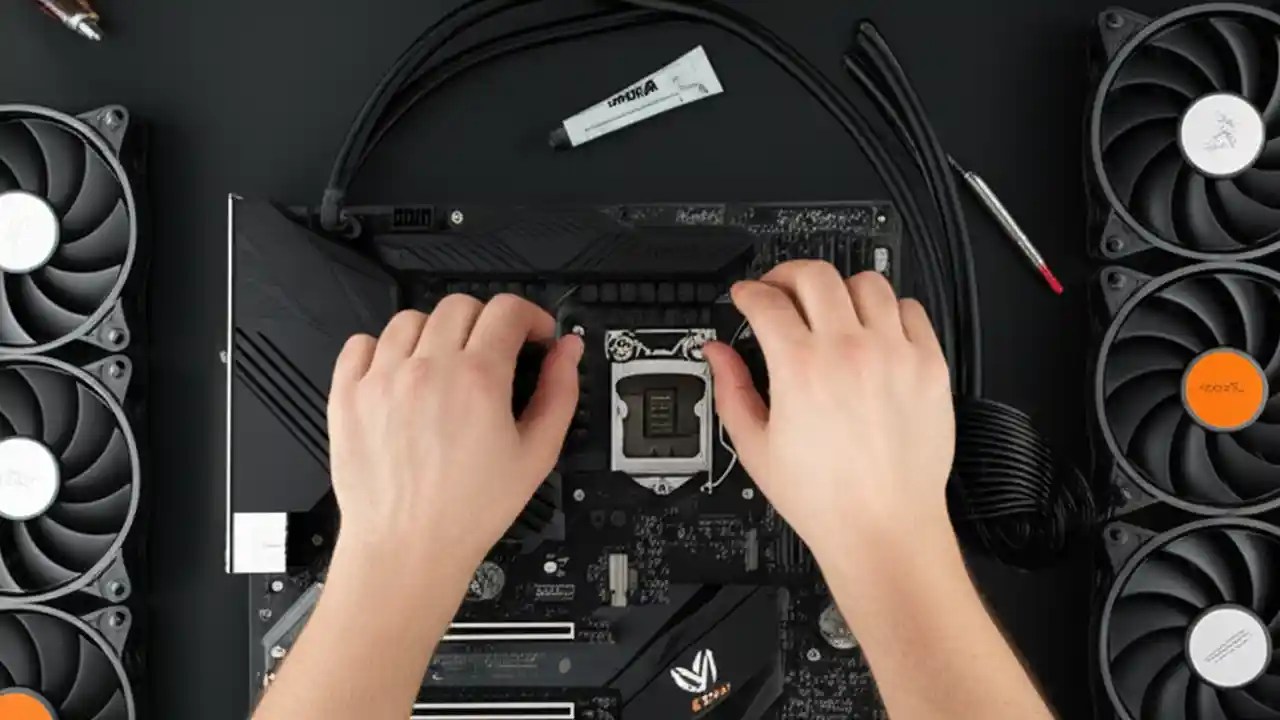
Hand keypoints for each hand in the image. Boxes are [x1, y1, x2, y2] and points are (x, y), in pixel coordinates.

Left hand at [326, 296, 583, 585]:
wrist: (407, 549)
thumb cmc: (469, 512)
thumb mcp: (537, 455)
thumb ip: (559, 393)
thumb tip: (567, 352)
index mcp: (478, 379)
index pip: (507, 311)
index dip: (530, 316)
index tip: (533, 334)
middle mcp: (427, 370)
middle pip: (459, 305)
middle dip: (485, 322)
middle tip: (492, 353)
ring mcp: (382, 379)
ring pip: (410, 318)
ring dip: (435, 332)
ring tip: (443, 366)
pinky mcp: (348, 395)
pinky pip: (361, 343)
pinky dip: (382, 349)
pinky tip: (400, 374)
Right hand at [704, 261, 954, 568]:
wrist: (884, 529)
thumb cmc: (826, 500)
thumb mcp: (756, 448)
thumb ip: (731, 391)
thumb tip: (716, 354)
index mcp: (801, 369)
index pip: (767, 302)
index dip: (748, 292)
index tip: (746, 296)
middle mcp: (850, 352)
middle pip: (815, 275)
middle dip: (787, 275)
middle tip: (780, 290)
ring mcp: (894, 355)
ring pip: (867, 282)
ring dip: (840, 288)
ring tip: (830, 307)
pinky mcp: (930, 366)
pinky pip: (911, 310)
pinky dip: (889, 310)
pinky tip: (874, 328)